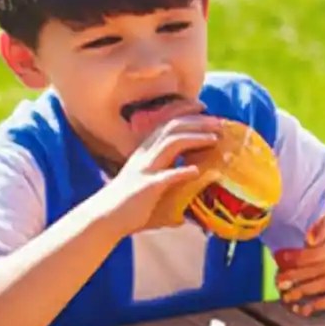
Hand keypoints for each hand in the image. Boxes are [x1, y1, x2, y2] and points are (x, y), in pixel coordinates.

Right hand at [98, 114, 220, 235]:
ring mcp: (145, 170)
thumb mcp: (152, 188)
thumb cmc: (130, 206)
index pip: (166, 124)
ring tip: (214, 139)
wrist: (105, 218)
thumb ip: (170, 185)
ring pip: (170, 144)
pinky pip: (165, 177)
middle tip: (219, 122)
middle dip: (197, 122)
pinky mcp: (146, 187)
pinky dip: (181, 172)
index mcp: (146, 152)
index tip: (203, 107)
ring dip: (194, 139)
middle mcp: (145, 156)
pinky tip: (196, 171)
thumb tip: (191, 195)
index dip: (184, 112)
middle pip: (172, 129)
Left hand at [275, 209, 324, 315]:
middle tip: (279, 281)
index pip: (320, 251)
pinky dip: (321, 304)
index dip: (298, 257)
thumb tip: (309, 241)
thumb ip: (321, 225)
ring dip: (305, 291)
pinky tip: (305, 309)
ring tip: (286, 296)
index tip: (280, 257)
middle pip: (322, 269)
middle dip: (297, 276)